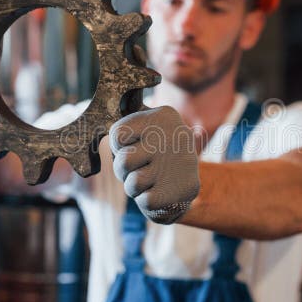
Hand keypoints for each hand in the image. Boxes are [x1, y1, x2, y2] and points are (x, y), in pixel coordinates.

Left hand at [110, 106, 199, 223]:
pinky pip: (144, 201)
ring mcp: (180, 164)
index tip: (133, 145)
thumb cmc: (154, 153)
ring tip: (149, 179)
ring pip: (132, 183)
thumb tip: (118, 100)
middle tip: (140, 167)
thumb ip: (127, 120)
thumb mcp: (144, 129)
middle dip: (124, 170)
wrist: (185, 183)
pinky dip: (146, 200)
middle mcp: (175, 135)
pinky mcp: (182, 190)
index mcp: (164, 115)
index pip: (117, 134)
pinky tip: (160, 191)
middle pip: (123, 160)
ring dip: (134, 187)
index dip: (119, 146)